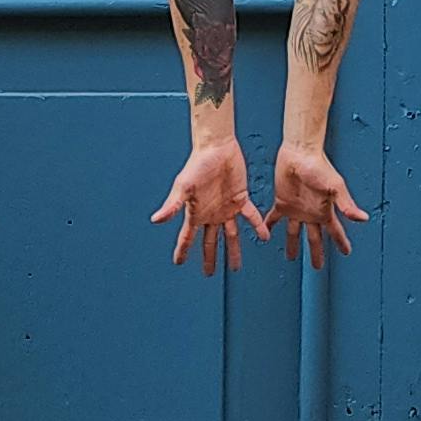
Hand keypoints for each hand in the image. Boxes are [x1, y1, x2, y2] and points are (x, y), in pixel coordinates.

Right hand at [152, 134, 268, 273]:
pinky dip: (257, 227)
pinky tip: (263, 236)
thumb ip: (172, 205)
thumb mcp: (183, 187)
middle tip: (209, 273)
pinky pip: (251, 217)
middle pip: (209, 242)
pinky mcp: (241, 198)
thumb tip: (156, 220)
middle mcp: (211, 214)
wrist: (217, 147)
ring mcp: (226, 208)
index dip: (183, 251)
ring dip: (234, 250)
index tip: (179, 263)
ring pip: (231, 235)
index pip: (187, 237)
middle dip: (209, 258)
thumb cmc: (198, 164)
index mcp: (196, 213)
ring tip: (236, 267)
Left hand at [273, 139, 366, 267]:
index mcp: (325, 211)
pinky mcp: (281, 202)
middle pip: (314, 238)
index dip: (341, 243)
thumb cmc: (319, 166)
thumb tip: (363, 218)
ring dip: (293, 245)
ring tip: (291, 257)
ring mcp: (296, 209)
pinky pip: (274, 218)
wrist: (299, 153)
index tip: (346, 252)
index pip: (335, 232)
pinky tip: (266, 233)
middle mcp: (311, 213)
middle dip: (317, 253)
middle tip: (318, 267)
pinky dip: (269, 226)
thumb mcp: (335, 187)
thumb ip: (347, 205)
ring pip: (294, 233)